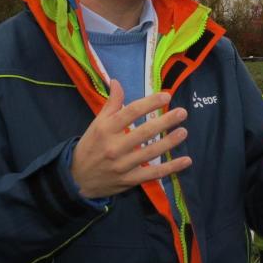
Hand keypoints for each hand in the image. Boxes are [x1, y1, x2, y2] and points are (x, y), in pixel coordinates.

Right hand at [71, 80, 191, 198]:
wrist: (76, 179)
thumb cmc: (90, 146)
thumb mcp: (96, 123)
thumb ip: (111, 104)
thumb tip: (117, 82)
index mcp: (106, 129)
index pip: (131, 112)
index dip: (150, 103)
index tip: (166, 96)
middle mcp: (114, 146)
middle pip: (144, 132)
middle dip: (165, 122)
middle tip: (182, 112)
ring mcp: (123, 165)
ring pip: (150, 153)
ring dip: (169, 142)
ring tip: (184, 131)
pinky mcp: (130, 180)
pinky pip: (153, 174)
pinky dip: (171, 168)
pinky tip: (186, 160)